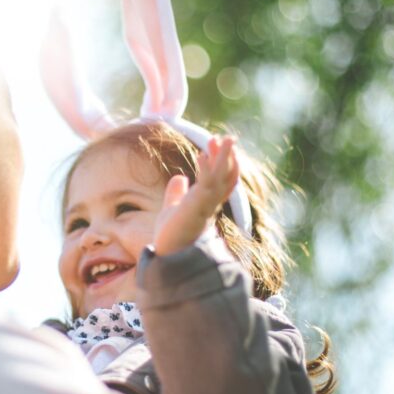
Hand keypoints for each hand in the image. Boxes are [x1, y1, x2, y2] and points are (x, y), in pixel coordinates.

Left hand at [153, 136, 239, 256]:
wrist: (165, 256)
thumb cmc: (170, 236)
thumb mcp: (172, 208)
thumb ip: (177, 193)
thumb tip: (179, 178)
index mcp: (206, 203)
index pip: (223, 181)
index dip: (225, 163)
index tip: (218, 144)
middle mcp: (210, 204)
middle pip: (226, 176)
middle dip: (228, 157)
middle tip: (228, 137)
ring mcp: (205, 206)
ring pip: (221, 178)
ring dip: (222, 158)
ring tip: (222, 138)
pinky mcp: (196, 208)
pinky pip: (205, 185)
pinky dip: (205, 169)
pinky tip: (201, 155)